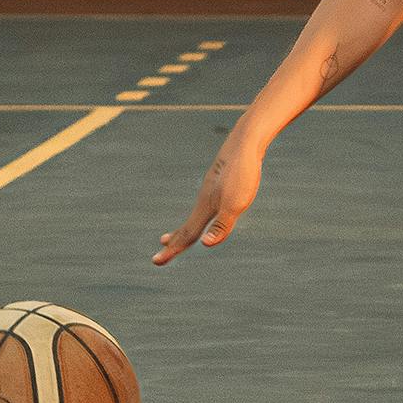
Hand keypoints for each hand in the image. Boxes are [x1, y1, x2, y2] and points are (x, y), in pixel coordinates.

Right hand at [153, 137, 262, 263]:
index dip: (173, 250)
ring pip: (194, 216)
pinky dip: (197, 218)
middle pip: (186, 228)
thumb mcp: (236, 203)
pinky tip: (202, 215)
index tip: (156, 262)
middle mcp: (205, 200)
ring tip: (169, 238)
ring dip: (181, 231)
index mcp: (206, 207)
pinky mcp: (220, 183)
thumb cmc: (242, 173)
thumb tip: (204, 245)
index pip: (187, 235)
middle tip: (158, 258)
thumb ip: (221, 225)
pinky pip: (205, 207)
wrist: (246, 141)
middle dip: (173, 245)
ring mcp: (211, 191)